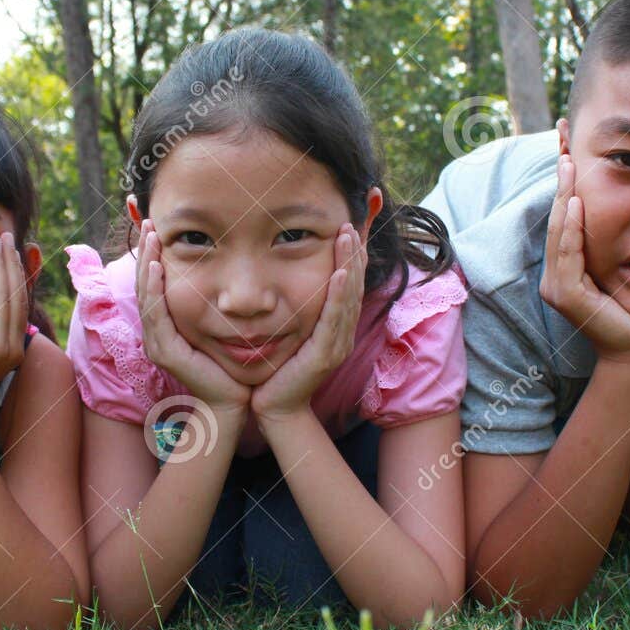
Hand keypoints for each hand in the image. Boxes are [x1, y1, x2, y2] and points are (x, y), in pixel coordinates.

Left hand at [0, 233, 29, 418]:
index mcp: (12, 347)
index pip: (17, 302)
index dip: (15, 273)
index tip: (9, 249)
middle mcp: (13, 348)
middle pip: (15, 296)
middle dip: (10, 263)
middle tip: (4, 236)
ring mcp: (1, 351)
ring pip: (4, 299)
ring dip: (0, 267)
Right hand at [134, 221, 251, 415]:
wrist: (232, 402)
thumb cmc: (232, 365)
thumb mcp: (221, 326)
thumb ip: (215, 304)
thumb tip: (225, 272)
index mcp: (167, 325)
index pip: (155, 283)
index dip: (153, 254)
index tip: (158, 227)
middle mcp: (157, 331)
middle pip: (145, 283)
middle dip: (146, 251)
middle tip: (150, 222)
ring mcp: (157, 342)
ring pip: (146, 294)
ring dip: (147, 262)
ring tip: (151, 237)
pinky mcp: (164, 351)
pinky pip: (156, 313)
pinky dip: (154, 288)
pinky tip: (156, 266)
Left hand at [251, 224, 366, 422]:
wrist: (274, 408)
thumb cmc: (277, 369)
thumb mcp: (289, 331)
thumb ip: (294, 308)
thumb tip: (286, 278)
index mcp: (335, 326)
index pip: (347, 283)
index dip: (351, 255)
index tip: (349, 226)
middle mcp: (342, 332)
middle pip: (354, 284)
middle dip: (354, 252)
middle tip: (351, 221)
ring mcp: (338, 343)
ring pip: (349, 296)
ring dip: (350, 264)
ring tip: (348, 236)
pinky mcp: (327, 354)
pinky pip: (336, 318)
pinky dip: (340, 294)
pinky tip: (340, 273)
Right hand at [540, 154, 629, 363]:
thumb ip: (620, 243)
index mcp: (569, 266)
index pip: (567, 212)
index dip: (567, 177)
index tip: (570, 140)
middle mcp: (556, 273)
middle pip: (557, 213)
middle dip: (560, 173)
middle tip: (562, 134)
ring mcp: (557, 285)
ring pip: (559, 229)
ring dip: (563, 193)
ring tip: (568, 161)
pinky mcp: (567, 295)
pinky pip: (567, 253)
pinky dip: (570, 227)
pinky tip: (575, 202)